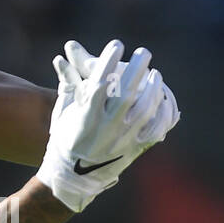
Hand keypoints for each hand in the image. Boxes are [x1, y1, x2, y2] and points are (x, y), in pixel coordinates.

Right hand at [35, 39, 178, 211]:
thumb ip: (68, 85)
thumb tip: (61, 57)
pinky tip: (162, 99)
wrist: (73, 178)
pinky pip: (156, 128)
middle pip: (127, 93)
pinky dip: (162, 112)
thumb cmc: (65, 139)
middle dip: (138, 68)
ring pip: (146, 109)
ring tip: (156, 74)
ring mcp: (123, 140)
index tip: (117, 44)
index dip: (109, 59)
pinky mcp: (135, 150)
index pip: (100, 82)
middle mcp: (106, 128)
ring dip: (154, 88)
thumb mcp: (62, 113)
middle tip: (144, 52)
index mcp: (85, 117)